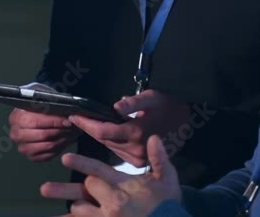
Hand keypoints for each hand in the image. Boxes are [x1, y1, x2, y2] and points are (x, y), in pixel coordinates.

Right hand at [8, 107, 79, 161]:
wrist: (38, 114)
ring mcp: (22, 147)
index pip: (34, 121)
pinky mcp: (31, 156)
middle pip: (41, 135)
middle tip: (70, 126)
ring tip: (69, 132)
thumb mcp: (42, 97)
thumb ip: (49, 102)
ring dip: (61, 139)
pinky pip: (48, 155)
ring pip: (46, 146)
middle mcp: (16, 134)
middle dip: (58, 130)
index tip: (66, 120)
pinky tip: (63, 139)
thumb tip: (62, 108)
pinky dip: (59, 147)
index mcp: (16, 117)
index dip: (52, 121)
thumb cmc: (40, 105)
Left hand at [40, 135, 181, 215]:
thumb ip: (159, 158)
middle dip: (72, 188)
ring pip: (80, 210)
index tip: (65, 159)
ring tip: (56, 205)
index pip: (98, 171)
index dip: (81, 164)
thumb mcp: (167, 178)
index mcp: (123, 186)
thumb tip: (154, 137)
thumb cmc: (167, 204)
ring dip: (72, 207)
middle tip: (45, 188)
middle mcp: (112, 203)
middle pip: (84, 190)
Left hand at [68, 90, 189, 166]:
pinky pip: (118, 152)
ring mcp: (137, 158)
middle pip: (103, 141)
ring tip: (88, 124)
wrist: (186, 121)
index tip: (74, 116)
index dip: (86, 124)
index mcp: (136, 132)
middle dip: (90, 129)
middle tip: (77, 119)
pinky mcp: (140, 162)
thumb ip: (132, 103)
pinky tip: (105, 134)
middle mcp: (135, 149)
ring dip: (99, 137)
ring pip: (109, 148)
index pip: (103, 131)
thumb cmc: (167, 104)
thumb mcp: (151, 98)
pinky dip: (110, 143)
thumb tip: (115, 105)